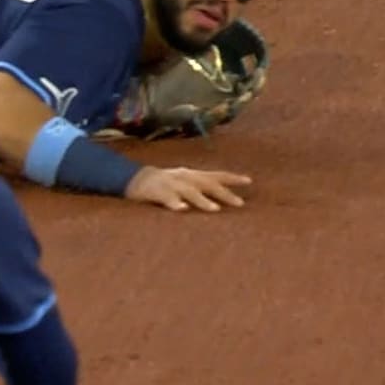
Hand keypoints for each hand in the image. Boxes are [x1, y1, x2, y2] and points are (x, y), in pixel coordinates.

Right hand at [125, 166, 251, 212]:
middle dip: (223, 193)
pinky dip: (175, 203)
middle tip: (239, 204)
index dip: (232, 178)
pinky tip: (182, 210)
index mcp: (192, 175)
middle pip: (207, 183)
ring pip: (189, 191)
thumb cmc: (165, 184)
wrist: (134, 179)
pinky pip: (166, 198)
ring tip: (214, 209)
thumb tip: (224, 198)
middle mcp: (184, 177)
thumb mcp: (185, 181)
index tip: (249, 181)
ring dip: (202, 200)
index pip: (216, 175)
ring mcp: (171, 184)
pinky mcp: (156, 191)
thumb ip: (202, 188)